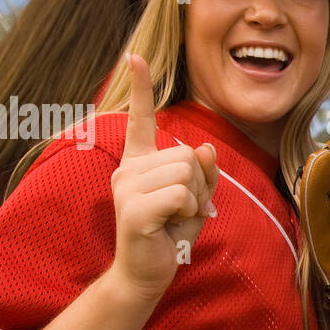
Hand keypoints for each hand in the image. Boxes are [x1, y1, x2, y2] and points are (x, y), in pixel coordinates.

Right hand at [108, 54, 218, 301]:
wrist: (147, 273)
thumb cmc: (171, 235)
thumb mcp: (196, 200)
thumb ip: (203, 173)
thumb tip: (202, 148)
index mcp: (139, 163)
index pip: (140, 120)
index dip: (140, 87)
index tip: (134, 56)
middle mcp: (127, 169)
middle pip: (184, 154)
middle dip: (198, 183)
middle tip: (182, 209)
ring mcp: (126, 187)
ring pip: (184, 172)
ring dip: (194, 198)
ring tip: (176, 217)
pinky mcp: (132, 207)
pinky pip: (181, 194)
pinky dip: (189, 210)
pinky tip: (171, 226)